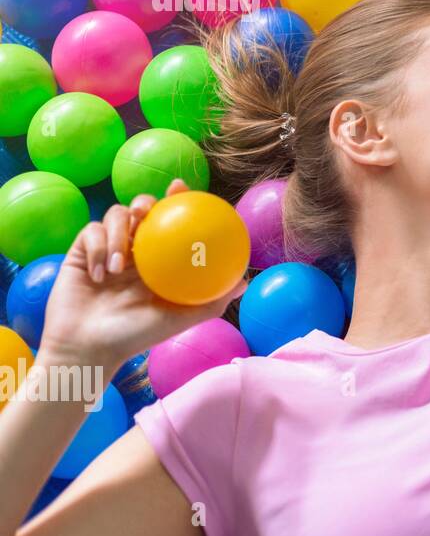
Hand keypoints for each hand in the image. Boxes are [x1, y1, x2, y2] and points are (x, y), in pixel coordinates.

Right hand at [37, 179, 247, 372]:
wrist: (90, 349)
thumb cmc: (137, 336)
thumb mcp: (180, 318)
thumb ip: (211, 300)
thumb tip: (244, 281)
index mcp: (158, 259)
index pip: (170, 220)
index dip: (176, 198)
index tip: (180, 186)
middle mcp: (134, 250)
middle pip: (140, 210)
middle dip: (144, 202)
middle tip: (146, 212)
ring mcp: (106, 249)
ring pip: (115, 216)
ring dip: (117, 235)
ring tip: (119, 264)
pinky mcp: (80, 252)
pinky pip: (90, 233)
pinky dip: (96, 250)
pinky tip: (99, 274)